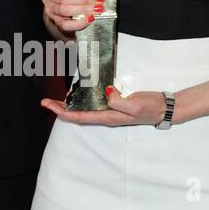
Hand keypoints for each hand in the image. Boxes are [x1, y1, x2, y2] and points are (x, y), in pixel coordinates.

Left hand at [41, 85, 166, 126]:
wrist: (163, 108)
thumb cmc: (150, 107)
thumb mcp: (136, 105)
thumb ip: (120, 101)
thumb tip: (106, 94)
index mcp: (107, 116)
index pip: (79, 116)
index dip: (62, 112)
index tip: (48, 105)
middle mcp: (105, 115)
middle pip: (77, 114)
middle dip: (60, 109)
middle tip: (45, 102)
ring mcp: (108, 110)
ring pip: (83, 109)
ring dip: (69, 105)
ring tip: (56, 98)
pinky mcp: (113, 104)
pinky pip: (92, 103)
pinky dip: (81, 99)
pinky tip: (77, 93)